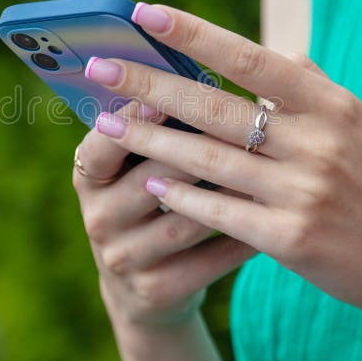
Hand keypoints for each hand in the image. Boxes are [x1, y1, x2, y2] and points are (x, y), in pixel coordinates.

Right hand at [72, 101, 256, 327]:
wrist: (149, 286)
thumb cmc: (153, 200)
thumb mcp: (138, 166)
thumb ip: (157, 122)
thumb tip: (199, 70)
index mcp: (89, 175)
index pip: (102, 141)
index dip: (135, 116)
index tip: (173, 92)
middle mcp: (98, 217)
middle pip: (151, 176)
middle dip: (199, 149)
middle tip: (245, 124)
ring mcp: (123, 258)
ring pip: (184, 219)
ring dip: (229, 194)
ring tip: (270, 168)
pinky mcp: (155, 290)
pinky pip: (208, 259)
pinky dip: (241, 237)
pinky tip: (272, 216)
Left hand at [85, 2, 361, 330]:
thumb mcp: (358, 123)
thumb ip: (311, 87)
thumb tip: (277, 52)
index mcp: (330, 104)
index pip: (250, 57)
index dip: (193, 33)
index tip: (145, 15)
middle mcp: (316, 142)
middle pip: (215, 106)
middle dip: (149, 85)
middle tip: (99, 68)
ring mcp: (303, 191)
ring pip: (208, 158)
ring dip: (151, 140)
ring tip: (110, 124)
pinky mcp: (292, 238)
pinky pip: (220, 212)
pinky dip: (181, 195)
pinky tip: (149, 180)